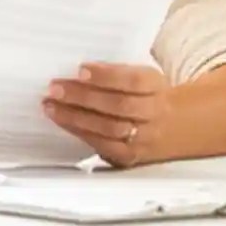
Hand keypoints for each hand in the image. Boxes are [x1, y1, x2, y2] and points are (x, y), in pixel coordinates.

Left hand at [43, 62, 171, 167]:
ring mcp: (145, 138)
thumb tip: (77, 70)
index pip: (134, 81)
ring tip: (51, 106)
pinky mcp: (131, 156)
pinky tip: (63, 122)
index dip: (107, 76)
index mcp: (156, 86)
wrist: (174, 126)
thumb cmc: (147, 94)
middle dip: (83, 96)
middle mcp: (155, 113)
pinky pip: (105, 147)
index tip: (81, 69)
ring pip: (110, 129)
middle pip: (119, 106)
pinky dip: (81, 133)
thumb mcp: (141, 75)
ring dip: (75, 117)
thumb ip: (115, 70)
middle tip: (55, 88)